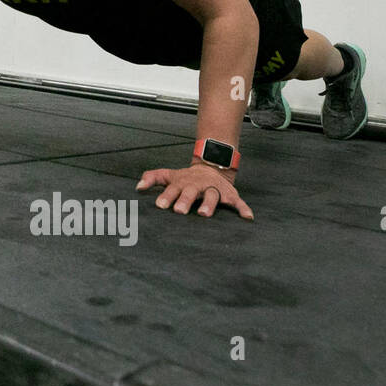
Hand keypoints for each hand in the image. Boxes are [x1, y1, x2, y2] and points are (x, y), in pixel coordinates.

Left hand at [136, 161, 252, 219]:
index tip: (160, 205)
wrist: (211, 168)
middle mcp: (198, 186)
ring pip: (212, 196)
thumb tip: (137, 187)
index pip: (172, 189)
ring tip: (204, 214)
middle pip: (191, 192)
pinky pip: (238, 202)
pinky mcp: (230, 195)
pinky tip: (247, 217)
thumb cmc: (185, 178)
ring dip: (209, 205)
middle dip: (185, 200)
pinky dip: (243, 209)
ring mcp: (214, 190)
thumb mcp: (168, 175)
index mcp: (183, 183)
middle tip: (179, 210)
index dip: (166, 196)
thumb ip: (152, 178)